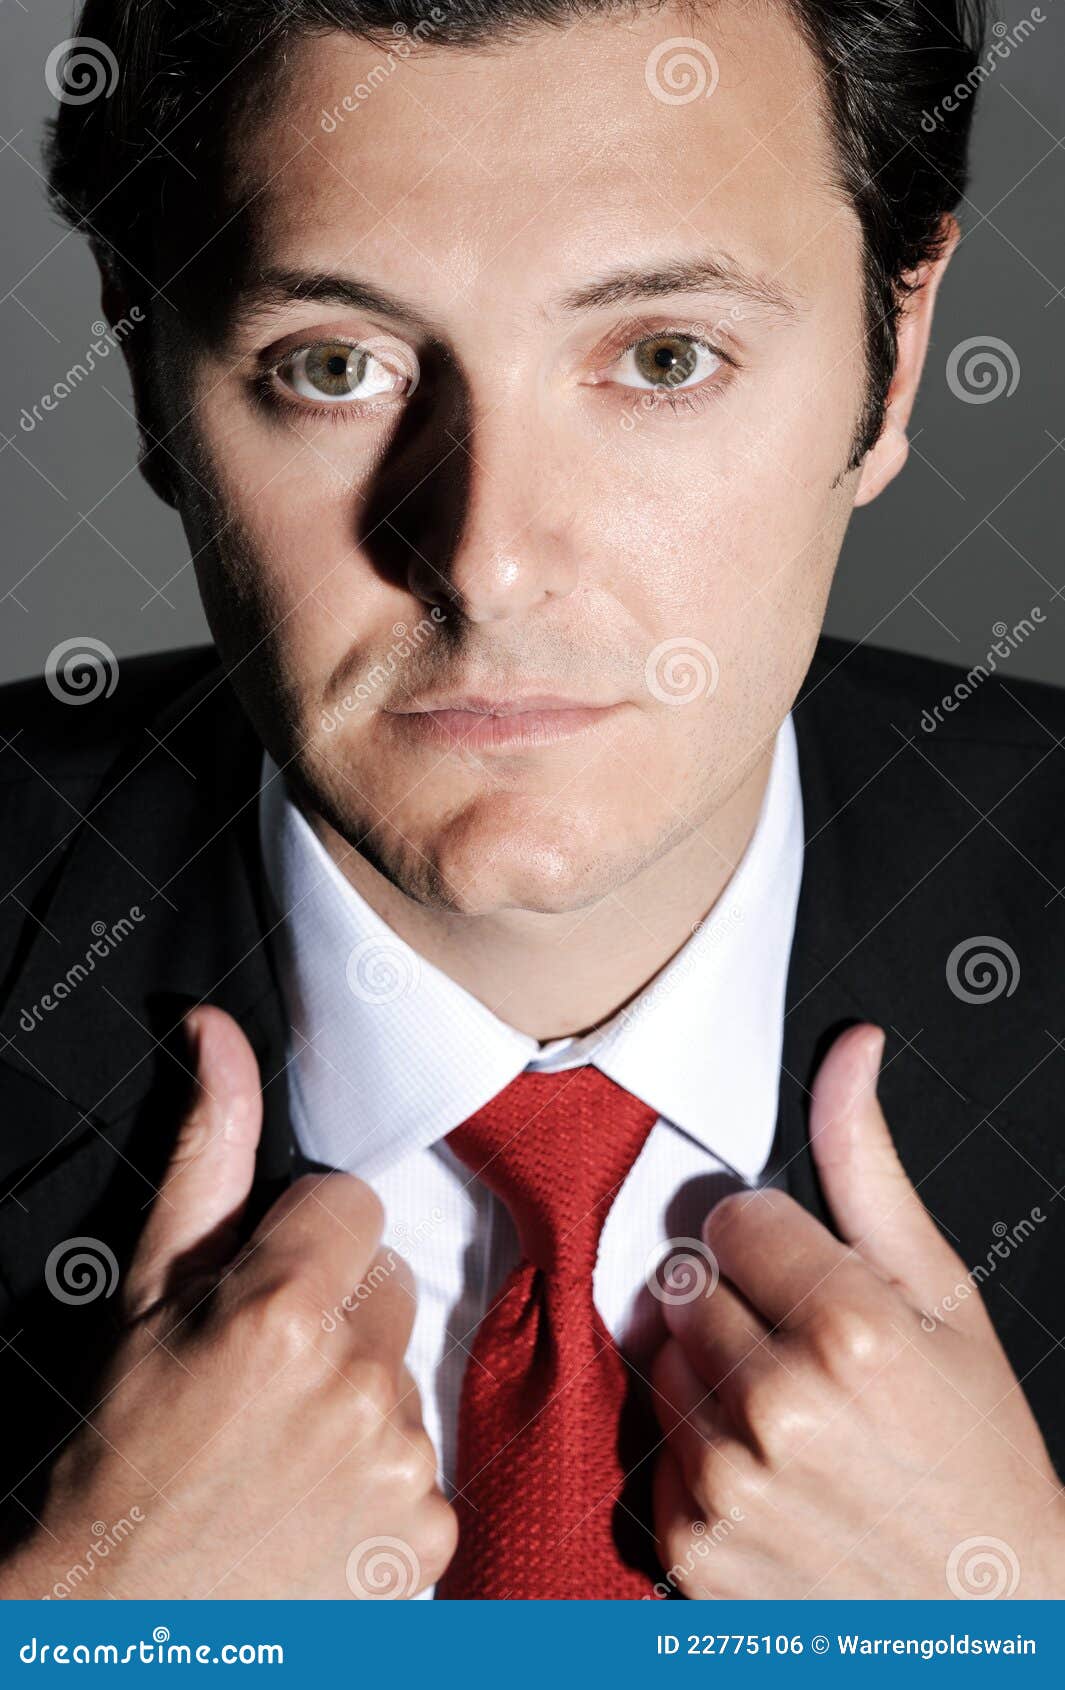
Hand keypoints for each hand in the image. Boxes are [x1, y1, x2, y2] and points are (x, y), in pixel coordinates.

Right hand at [1, 1007, 455, 1598]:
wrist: (122, 1623)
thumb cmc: (121, 1455)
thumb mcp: (146, 1298)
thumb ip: (209, 1158)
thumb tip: (218, 1034)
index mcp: (286, 1315)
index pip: (354, 1204)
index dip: (303, 1242)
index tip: (264, 1292)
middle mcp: (358, 1387)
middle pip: (390, 1285)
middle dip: (338, 1313)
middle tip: (267, 1377)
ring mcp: (401, 1467)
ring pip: (406, 1373)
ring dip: (358, 1395)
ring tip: (285, 1450)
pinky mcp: (429, 1537)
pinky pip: (427, 1458)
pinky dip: (382, 1474)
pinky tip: (319, 1504)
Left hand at [651, 1023, 1064, 1598]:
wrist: (988, 1620)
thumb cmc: (973, 1451)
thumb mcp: (942, 1299)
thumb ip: (869, 1170)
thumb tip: (851, 1049)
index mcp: (849, 1327)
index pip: (730, 1217)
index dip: (774, 1248)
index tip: (814, 1289)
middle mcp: (779, 1404)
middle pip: (685, 1286)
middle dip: (738, 1307)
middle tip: (807, 1359)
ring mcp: (728, 1482)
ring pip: (663, 1361)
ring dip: (709, 1377)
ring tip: (789, 1421)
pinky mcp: (691, 1545)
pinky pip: (653, 1446)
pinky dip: (694, 1455)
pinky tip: (766, 1479)